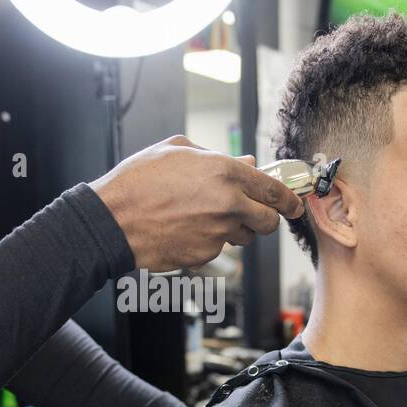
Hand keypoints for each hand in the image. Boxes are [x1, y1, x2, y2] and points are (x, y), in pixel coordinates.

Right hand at [90, 136, 304, 270]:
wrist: (112, 220)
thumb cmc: (139, 180)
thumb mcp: (178, 151)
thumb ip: (218, 157)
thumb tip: (248, 164)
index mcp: (226, 174)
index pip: (274, 192)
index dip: (289, 200)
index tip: (294, 205)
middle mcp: (228, 205)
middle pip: (267, 222)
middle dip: (264, 219)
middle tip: (252, 213)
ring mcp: (217, 234)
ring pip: (242, 238)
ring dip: (233, 229)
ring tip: (202, 216)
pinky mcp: (204, 256)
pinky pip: (217, 250)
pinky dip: (207, 241)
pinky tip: (184, 229)